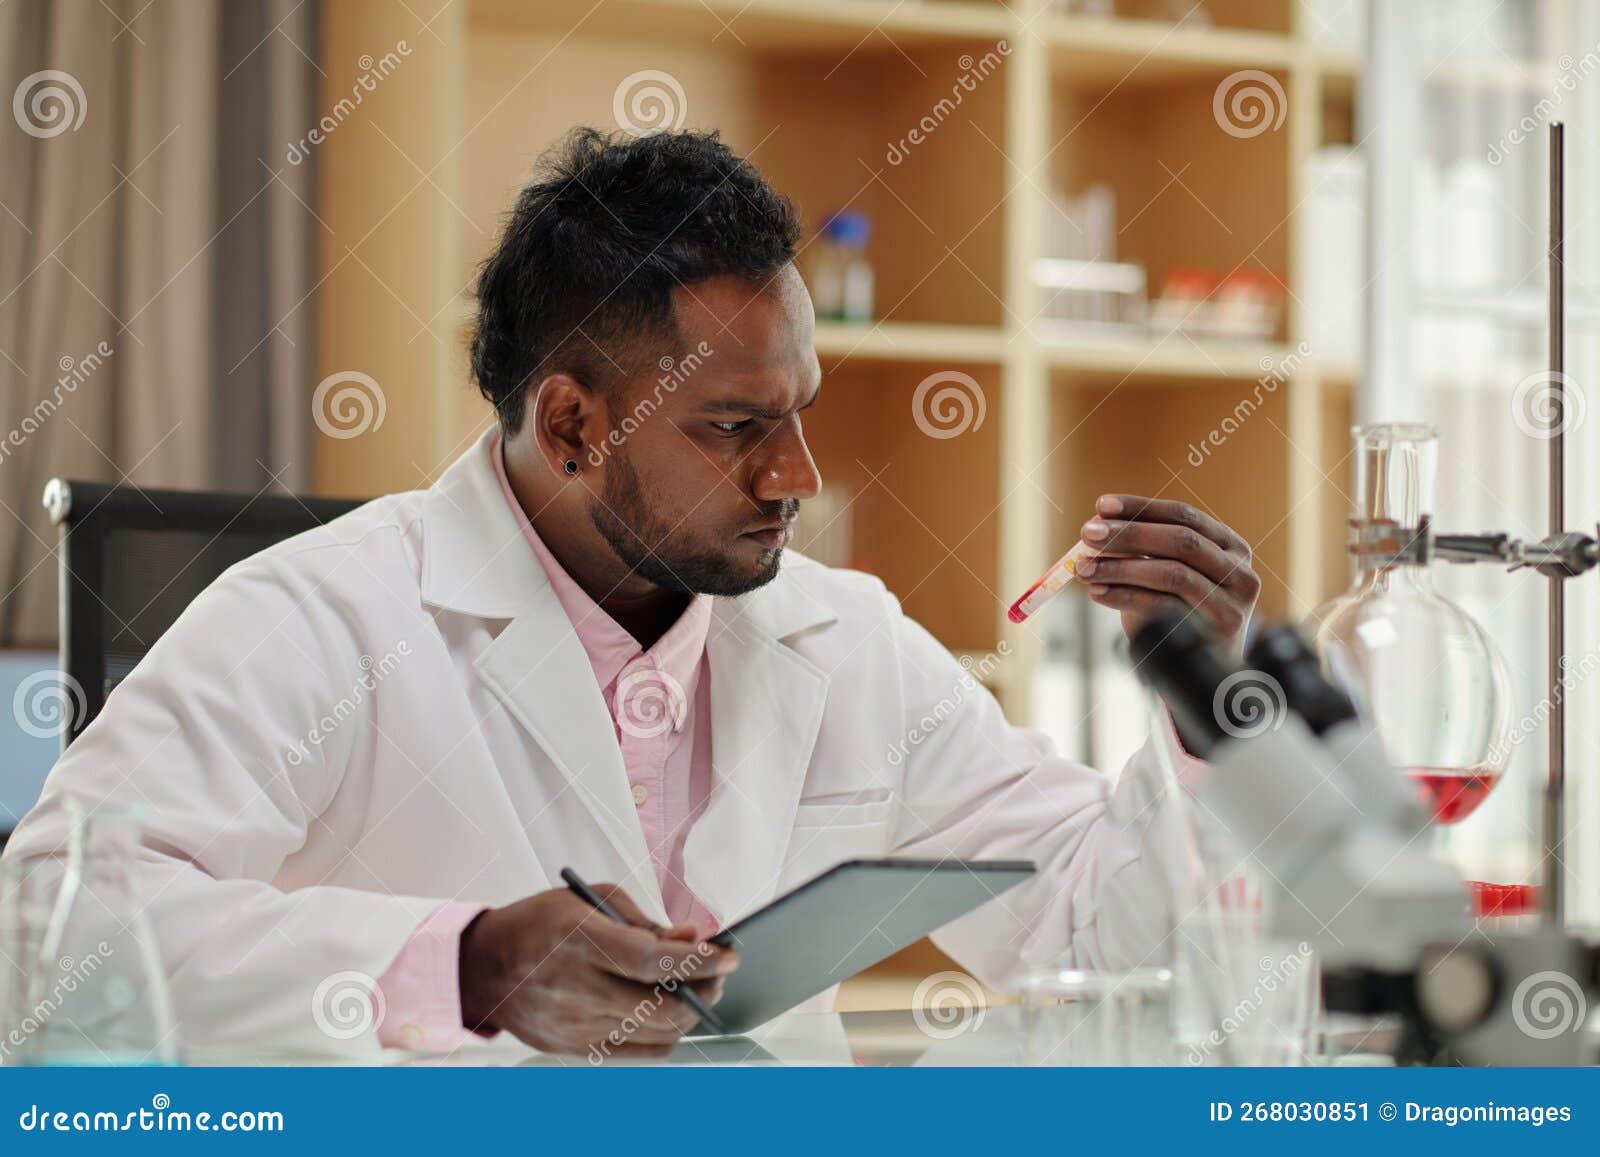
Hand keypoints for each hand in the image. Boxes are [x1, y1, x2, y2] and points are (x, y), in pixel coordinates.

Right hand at [458, 884, 738, 1057]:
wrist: (484, 968)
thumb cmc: (540, 924)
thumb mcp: (589, 900)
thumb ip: (644, 921)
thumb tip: (691, 938)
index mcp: (579, 941)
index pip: (652, 961)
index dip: (698, 960)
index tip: (728, 954)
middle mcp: (577, 989)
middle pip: (661, 1006)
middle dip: (704, 989)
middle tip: (719, 972)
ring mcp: (576, 1026)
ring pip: (655, 1034)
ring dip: (688, 1012)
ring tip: (698, 989)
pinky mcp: (576, 1048)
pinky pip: (638, 1052)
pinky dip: (664, 1034)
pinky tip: (670, 1013)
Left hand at [1076, 494, 1259, 652]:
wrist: (1199, 667)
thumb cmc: (1177, 612)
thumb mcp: (1163, 574)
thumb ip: (1140, 550)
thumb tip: (1096, 525)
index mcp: (1229, 544)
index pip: (1184, 515)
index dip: (1141, 508)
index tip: (1101, 506)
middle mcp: (1239, 568)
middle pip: (1180, 540)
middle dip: (1129, 534)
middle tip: (1087, 534)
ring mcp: (1234, 599)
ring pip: (1172, 573)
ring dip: (1121, 567)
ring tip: (1084, 568)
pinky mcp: (1220, 628)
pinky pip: (1165, 606)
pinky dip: (1125, 596)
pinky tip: (1097, 593)